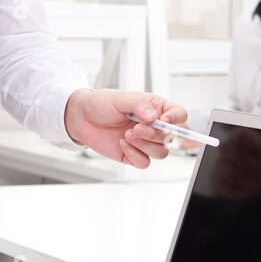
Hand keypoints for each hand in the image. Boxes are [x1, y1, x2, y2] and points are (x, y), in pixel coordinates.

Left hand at [64, 89, 186, 167]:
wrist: (81, 118)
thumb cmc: (102, 104)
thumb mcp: (121, 98)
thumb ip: (140, 105)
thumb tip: (154, 116)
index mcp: (156, 108)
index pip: (179, 115)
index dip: (175, 119)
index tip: (163, 121)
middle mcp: (154, 126)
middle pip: (170, 137)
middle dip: (153, 135)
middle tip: (135, 128)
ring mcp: (145, 142)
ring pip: (161, 152)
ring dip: (144, 145)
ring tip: (127, 135)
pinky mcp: (134, 155)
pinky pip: (144, 162)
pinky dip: (134, 155)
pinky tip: (122, 144)